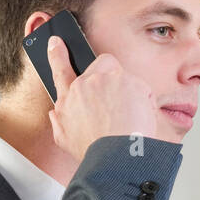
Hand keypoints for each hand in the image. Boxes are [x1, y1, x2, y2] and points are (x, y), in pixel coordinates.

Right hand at [46, 36, 159, 162]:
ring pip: (125, 77)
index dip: (57, 54)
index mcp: (69, 98)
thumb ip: (59, 122)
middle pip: (102, 64)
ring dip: (129, 93)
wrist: (115, 157)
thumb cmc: (95, 152)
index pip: (60, 69)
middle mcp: (86, 84)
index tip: (55, 42)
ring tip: (128, 119)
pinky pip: (141, 88)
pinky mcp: (130, 81)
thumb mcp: (65, 140)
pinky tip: (138, 119)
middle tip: (119, 97)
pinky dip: (143, 102)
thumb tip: (56, 112)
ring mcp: (108, 80)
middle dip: (112, 75)